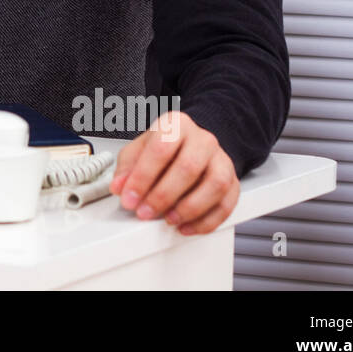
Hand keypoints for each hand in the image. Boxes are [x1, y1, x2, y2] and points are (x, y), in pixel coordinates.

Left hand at [109, 110, 239, 234]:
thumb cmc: (164, 147)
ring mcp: (221, 159)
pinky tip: (187, 226)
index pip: (160, 150)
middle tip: (145, 212)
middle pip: (188, 168)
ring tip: (168, 219)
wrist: (192, 145)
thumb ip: (127, 167)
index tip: (129, 198)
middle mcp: (202, 139)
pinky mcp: (233, 180)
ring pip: (214, 185)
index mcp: (176, 125)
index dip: (143, 177)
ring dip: (189, 209)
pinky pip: (227, 204)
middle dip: (163, 196)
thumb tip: (119, 187)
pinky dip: (207, 221)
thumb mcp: (139, 150)